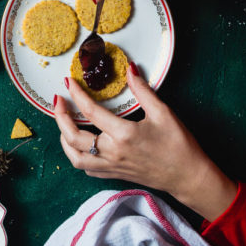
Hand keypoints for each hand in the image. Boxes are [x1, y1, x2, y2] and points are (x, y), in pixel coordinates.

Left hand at [54, 66, 237, 221]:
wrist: (188, 177)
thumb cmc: (178, 145)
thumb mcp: (163, 113)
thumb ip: (143, 90)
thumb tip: (130, 69)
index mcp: (123, 135)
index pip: (91, 111)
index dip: (77, 94)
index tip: (69, 82)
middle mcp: (112, 152)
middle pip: (73, 137)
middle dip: (60, 117)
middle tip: (58, 101)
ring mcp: (111, 166)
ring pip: (75, 157)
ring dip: (64, 139)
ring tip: (64, 123)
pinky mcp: (115, 175)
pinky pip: (87, 169)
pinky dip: (77, 156)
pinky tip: (79, 145)